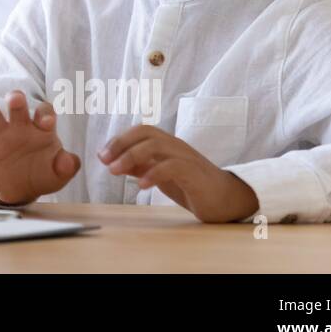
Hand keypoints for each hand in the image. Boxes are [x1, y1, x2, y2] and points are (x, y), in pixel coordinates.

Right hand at [0, 91, 80, 205]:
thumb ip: (67, 167)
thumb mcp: (59, 174)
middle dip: (15, 99)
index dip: (45, 114)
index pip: (44, 112)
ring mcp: (2, 135)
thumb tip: (69, 160)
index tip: (46, 123)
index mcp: (41, 129)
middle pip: (17, 106)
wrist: (21, 190)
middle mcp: (21, 127)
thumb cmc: (44, 175)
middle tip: (14, 100)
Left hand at [99, 125, 259, 222]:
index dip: (119, 139)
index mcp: (168, 144)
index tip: (102, 155)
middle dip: (121, 144)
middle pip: (146, 132)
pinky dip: (154, 173)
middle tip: (104, 161)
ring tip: (115, 171)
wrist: (228, 200)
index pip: (141, 130)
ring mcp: (187, 158)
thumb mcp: (160, 175)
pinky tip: (142, 186)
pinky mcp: (196, 174)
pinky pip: (173, 167)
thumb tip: (112, 162)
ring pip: (157, 145)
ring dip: (132, 156)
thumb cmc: (192, 186)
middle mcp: (176, 146)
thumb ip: (140, 166)